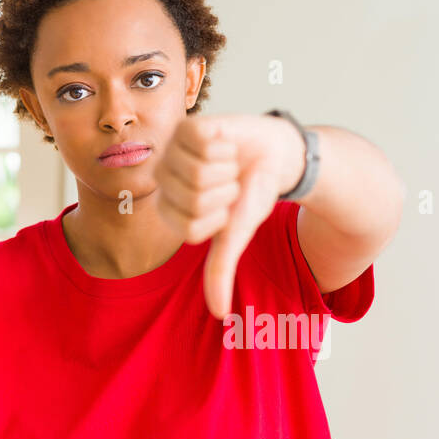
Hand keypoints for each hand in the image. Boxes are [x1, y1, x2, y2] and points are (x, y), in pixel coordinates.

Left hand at [151, 112, 304, 319]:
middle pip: (194, 199)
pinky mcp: (186, 126)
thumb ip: (221, 268)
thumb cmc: (252, 194)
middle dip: (226, 193)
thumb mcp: (237, 234)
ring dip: (227, 169)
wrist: (274, 156)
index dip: (219, 218)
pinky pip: (204, 144)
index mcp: (171, 211)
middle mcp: (164, 181)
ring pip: (200, 171)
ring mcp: (172, 152)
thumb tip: (218, 312)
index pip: (189, 228)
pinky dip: (225, 146)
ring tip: (228, 163)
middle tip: (230, 183)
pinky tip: (224, 143)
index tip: (226, 209)